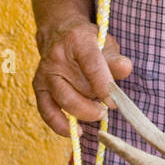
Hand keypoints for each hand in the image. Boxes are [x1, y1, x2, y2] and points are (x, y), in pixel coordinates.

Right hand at [33, 19, 132, 137]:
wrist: (58, 33)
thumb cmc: (88, 42)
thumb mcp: (105, 43)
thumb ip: (115, 59)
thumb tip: (125, 68)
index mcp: (77, 41)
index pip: (91, 65)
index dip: (104, 85)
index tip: (114, 101)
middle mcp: (57, 58)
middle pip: (74, 89)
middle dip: (92, 106)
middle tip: (106, 109)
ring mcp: (45, 73)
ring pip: (63, 102)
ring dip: (83, 113)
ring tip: (98, 113)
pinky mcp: (39, 87)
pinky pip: (47, 112)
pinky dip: (62, 125)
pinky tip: (77, 131)